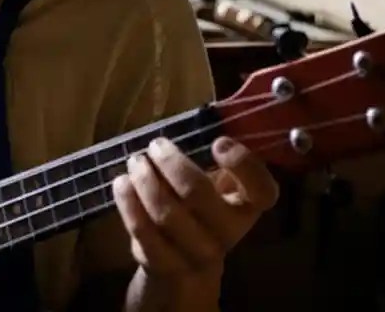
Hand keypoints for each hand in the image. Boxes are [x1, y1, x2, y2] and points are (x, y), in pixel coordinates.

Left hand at [111, 136, 278, 288]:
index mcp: (247, 208)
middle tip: (156, 145)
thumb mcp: (217, 185)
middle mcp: (227, 234)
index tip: (218, 142)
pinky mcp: (164, 264)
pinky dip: (128, 202)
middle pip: (197, 194)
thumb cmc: (201, 209)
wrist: (186, 263)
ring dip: (144, 180)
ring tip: (135, 161)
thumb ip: (213, 160)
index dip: (244, 165)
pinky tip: (122, 183)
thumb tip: (195, 120)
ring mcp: (196, 253)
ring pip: (165, 213)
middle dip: (171, 162)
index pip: (263, 191)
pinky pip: (142, 231)